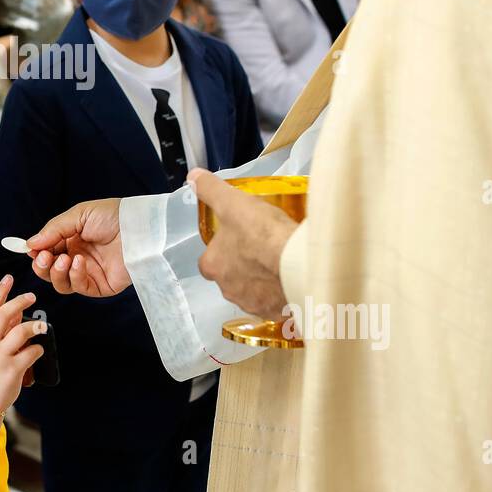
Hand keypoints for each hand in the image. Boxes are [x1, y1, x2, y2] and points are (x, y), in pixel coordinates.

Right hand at [0, 275, 44, 411]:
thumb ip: (2, 331)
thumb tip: (17, 313)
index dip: (0, 292)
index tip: (9, 278)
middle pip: (4, 315)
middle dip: (19, 301)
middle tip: (32, 296)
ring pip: (19, 332)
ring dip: (34, 326)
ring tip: (42, 326)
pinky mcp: (12, 370)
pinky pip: (31, 353)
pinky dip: (38, 349)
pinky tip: (38, 350)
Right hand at [27, 197, 127, 296]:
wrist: (139, 228)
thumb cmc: (113, 216)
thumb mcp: (79, 215)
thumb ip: (53, 230)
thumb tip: (29, 244)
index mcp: (71, 240)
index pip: (47, 252)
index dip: (36, 253)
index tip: (30, 250)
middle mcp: (77, 257)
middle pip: (49, 271)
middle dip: (42, 266)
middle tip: (43, 257)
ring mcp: (88, 273)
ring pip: (60, 283)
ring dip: (56, 272)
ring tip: (63, 258)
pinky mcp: (100, 286)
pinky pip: (79, 287)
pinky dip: (74, 276)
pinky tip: (78, 262)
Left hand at [191, 169, 297, 318]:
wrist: (299, 263)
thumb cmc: (262, 233)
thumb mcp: (233, 203)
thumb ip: (211, 190)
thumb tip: (193, 177)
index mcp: (213, 266)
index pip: (209, 261)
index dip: (221, 250)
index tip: (236, 240)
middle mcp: (229, 290)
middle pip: (232, 278)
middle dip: (243, 268)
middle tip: (262, 251)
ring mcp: (254, 304)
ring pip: (254, 293)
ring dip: (263, 282)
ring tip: (280, 264)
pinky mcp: (277, 314)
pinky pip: (276, 305)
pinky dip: (282, 295)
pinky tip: (294, 280)